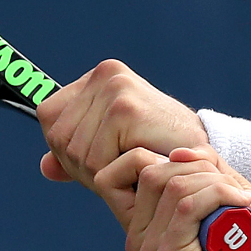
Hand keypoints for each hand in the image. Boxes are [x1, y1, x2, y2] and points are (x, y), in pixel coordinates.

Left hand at [37, 59, 208, 189]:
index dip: (67, 150)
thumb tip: (45, 168)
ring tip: (128, 171)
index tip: (100, 161)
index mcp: (99, 78)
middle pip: (59, 136)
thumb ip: (77, 156)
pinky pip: (94, 158)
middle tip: (117, 172)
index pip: (50, 117)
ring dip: (97, 175)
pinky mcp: (124, 108)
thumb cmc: (163, 152)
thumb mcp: (113, 150)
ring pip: (74, 151)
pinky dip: (112, 174)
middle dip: (81, 167)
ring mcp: (114, 89)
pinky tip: (136, 170)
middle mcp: (105, 76)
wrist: (205, 160)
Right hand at [111, 146, 250, 250]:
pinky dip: (221, 195)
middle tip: (234, 191)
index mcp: (143, 223)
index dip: (172, 157)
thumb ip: (202, 168)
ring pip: (175, 186)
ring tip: (242, 202)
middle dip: (202, 169)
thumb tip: (177, 152)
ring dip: (218, 184)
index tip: (212, 174)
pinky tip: (243, 206)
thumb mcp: (226, 191)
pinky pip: (188, 206)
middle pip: (154, 171)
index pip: (131, 167)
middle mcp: (138, 239)